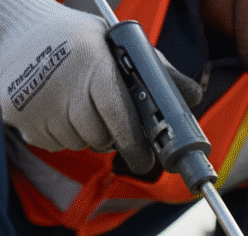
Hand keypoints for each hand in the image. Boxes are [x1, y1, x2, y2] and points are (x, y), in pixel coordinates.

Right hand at [0, 0, 201, 174]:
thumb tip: (194, 96)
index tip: (145, 160)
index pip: (120, 116)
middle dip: (110, 135)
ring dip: (85, 134)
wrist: (12, 27)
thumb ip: (156, 72)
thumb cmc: (76, 40)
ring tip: (75, 103)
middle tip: (104, 115)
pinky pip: (54, 142)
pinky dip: (60, 133)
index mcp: (92, 62)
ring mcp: (36, 101)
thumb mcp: (114, 45)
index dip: (134, 143)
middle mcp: (63, 82)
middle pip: (100, 137)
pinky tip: (54, 107)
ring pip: (78, 143)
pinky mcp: (16, 114)